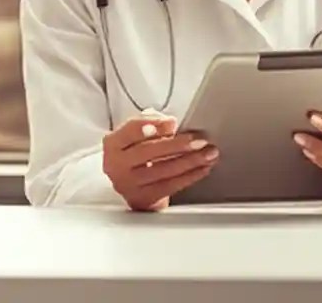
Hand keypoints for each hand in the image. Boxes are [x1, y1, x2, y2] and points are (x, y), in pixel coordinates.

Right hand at [102, 113, 218, 211]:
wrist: (132, 184)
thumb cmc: (136, 155)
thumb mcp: (136, 136)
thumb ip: (150, 123)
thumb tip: (169, 123)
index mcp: (113, 144)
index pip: (131, 131)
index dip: (152, 126)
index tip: (172, 123)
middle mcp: (116, 165)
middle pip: (149, 152)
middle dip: (177, 145)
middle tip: (198, 140)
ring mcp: (129, 184)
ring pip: (163, 170)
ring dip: (190, 161)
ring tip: (208, 153)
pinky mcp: (143, 199)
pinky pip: (170, 186)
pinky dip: (190, 176)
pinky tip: (202, 168)